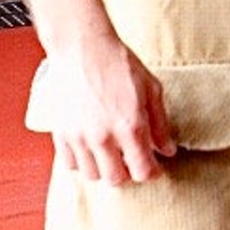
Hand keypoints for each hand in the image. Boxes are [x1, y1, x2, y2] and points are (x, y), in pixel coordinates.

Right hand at [50, 34, 175, 183]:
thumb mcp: (151, 89)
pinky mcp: (61, 134)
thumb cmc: (119, 64)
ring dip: (104, 168)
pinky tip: (91, 148)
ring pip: (92, 175)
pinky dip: (82, 161)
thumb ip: (159, 123)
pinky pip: (70, 164)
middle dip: (128, 172)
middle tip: (132, 158)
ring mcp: (79, 137)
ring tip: (112, 152)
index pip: (142, 170)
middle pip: (116, 179)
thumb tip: (167, 150)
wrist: (84, 49)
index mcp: (130, 126)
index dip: (152, 172)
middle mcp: (103, 137)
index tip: (155, 168)